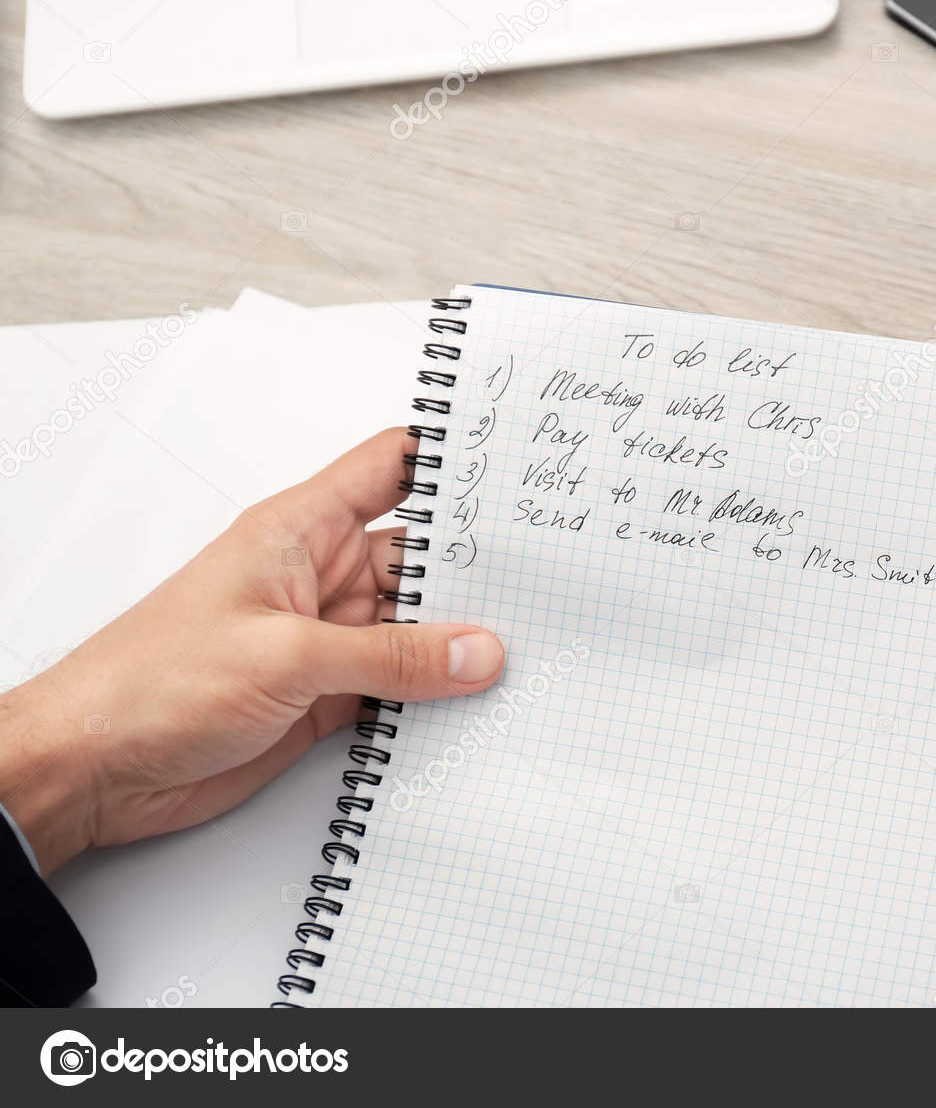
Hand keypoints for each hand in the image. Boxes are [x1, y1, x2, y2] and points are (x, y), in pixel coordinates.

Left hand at [0, 429, 504, 875]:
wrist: (94, 768)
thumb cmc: (150, 684)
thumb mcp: (286, 657)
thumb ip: (391, 657)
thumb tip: (478, 651)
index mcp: (300, 532)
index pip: (390, 470)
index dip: (449, 460)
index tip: (512, 465)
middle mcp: (319, 578)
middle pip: (421, 557)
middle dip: (478, 568)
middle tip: (549, 579)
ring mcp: (326, 639)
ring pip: (418, 628)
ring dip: (461, 643)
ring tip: (528, 648)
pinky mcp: (326, 696)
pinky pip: (401, 686)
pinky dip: (437, 696)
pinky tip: (477, 701)